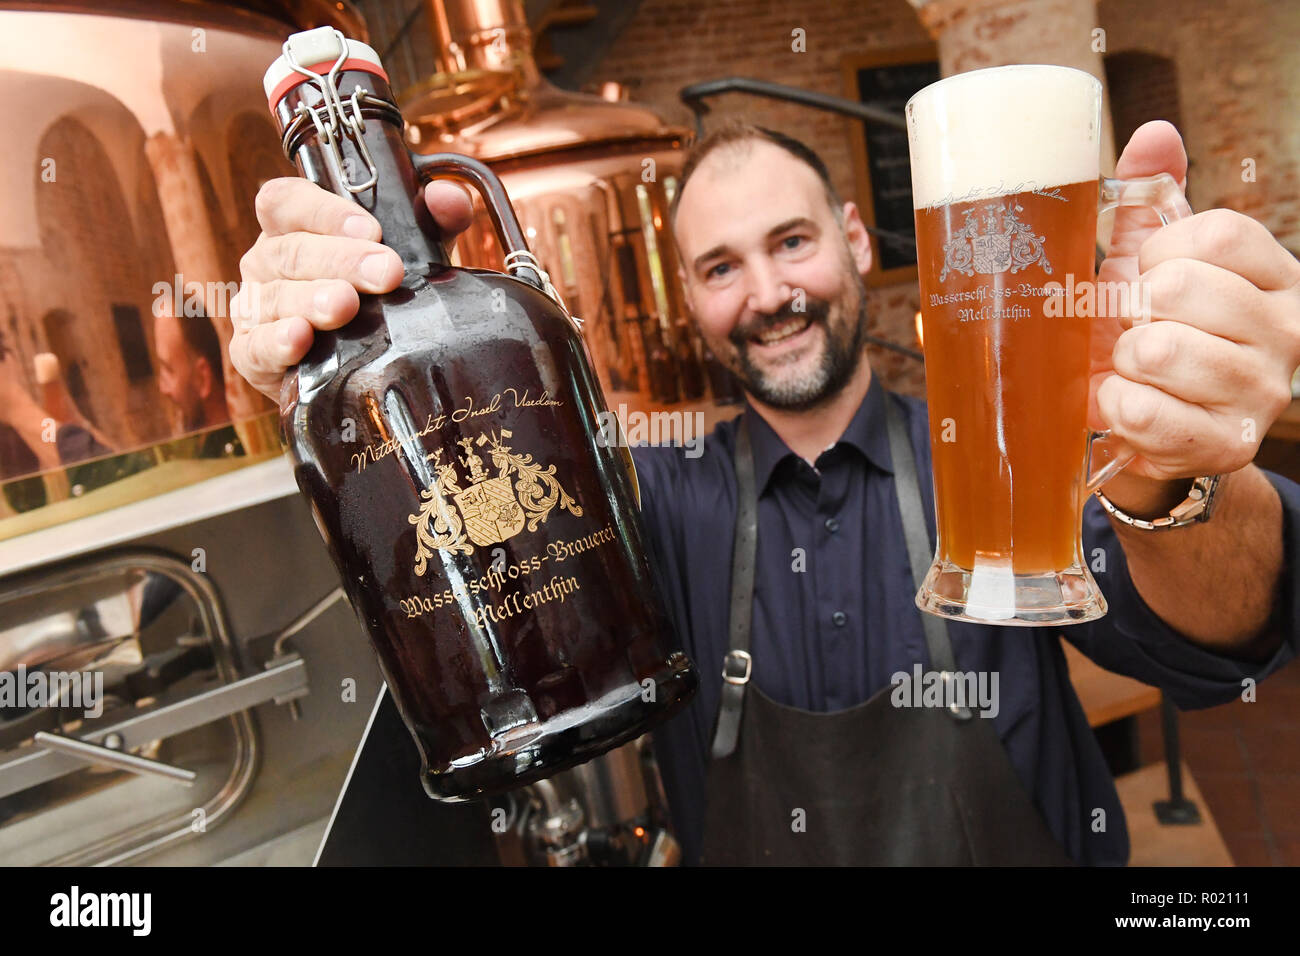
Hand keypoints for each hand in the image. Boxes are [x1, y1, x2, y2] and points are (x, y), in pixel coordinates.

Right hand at [229, 178, 474, 399]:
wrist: (358, 367)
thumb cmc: (375, 296)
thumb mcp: (407, 253)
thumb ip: (430, 221)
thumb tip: (449, 199)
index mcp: (294, 227)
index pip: (288, 200)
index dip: (325, 211)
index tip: (371, 229)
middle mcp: (267, 262)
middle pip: (291, 251)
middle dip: (340, 260)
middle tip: (386, 273)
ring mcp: (255, 308)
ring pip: (275, 296)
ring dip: (312, 299)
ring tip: (346, 305)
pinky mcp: (252, 355)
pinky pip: (257, 345)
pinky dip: (277, 342)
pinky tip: (300, 339)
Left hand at [1090, 121, 1299, 510]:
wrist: (1146, 426)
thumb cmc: (1148, 330)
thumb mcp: (1149, 261)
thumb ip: (1151, 197)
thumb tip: (1156, 132)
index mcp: (1276, 275)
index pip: (1214, 233)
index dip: (1156, 252)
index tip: (1147, 275)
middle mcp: (1287, 331)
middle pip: (1178, 289)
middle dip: (1130, 310)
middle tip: (1134, 330)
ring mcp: (1263, 392)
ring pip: (1156, 350)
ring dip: (1120, 360)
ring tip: (1132, 369)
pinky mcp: (1226, 445)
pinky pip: (1144, 410)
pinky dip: (1115, 405)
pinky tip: (1127, 403)